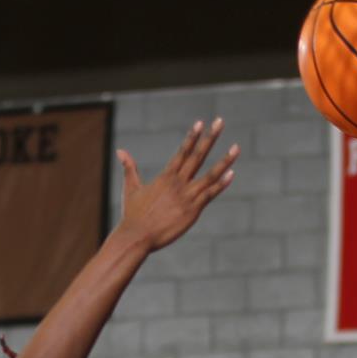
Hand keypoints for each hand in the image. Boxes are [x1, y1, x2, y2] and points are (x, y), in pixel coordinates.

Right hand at [117, 119, 239, 251]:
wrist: (137, 236)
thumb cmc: (133, 214)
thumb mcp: (131, 188)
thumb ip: (129, 168)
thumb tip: (120, 151)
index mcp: (166, 177)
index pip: (182, 152)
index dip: (192, 137)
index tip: (201, 123)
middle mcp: (178, 183)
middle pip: (197, 156)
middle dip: (210, 138)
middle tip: (220, 122)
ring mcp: (187, 196)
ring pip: (210, 175)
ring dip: (224, 161)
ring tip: (236, 148)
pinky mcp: (192, 211)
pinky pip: (210, 194)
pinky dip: (221, 184)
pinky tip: (232, 173)